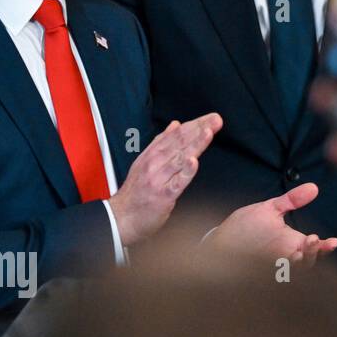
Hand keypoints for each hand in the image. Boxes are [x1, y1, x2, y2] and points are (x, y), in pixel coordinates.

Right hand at [109, 113, 221, 245]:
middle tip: (216, 120)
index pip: (176, 135)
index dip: (194, 125)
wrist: (120, 218)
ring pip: (179, 158)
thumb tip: (175, 125)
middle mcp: (154, 164)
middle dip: (199, 130)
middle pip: (179, 143)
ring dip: (194, 145)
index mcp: (152, 155)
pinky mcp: (163, 195)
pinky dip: (185, 171)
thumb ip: (161, 143)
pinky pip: (176, 182)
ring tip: (208, 132)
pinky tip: (194, 162)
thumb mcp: (144, 162)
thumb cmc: (136, 192)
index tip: (211, 118)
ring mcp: (158, 179)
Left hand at [208, 183, 336, 265]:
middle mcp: (286, 258)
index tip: (334, 241)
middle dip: (313, 253)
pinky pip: (272, 279)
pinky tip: (279, 265)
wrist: (218, 242)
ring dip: (298, 266)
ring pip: (293, 273)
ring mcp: (273, 268)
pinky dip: (279, 275)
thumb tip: (314, 187)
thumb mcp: (269, 209)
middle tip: (311, 240)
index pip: (314, 247)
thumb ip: (291, 200)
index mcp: (292, 243)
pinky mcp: (259, 276)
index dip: (325, 247)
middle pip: (308, 262)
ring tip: (297, 255)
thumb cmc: (245, 227)